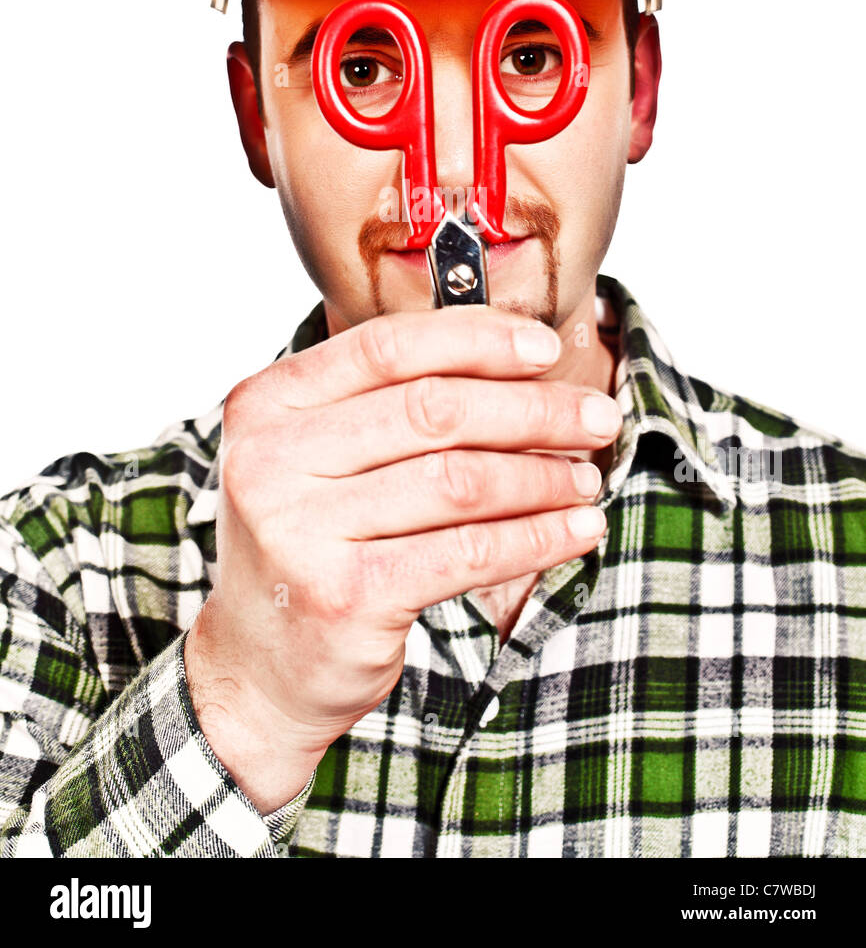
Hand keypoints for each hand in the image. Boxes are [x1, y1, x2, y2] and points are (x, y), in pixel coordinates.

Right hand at [185, 306, 619, 810]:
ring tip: (586, 478)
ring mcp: (303, 530)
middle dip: (532, 409)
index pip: (388, 347)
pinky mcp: (347, 596)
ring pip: (459, 480)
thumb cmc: (311, 543)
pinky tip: (576, 530)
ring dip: (542, 476)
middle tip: (596, 417)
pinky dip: (536, 536)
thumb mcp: (320, 456)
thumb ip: (387, 402)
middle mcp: (273, 459)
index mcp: (268, 403)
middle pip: (433, 410)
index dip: (478, 339)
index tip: (545, 349)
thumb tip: (519, 359)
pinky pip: (468, 552)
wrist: (258, 668)